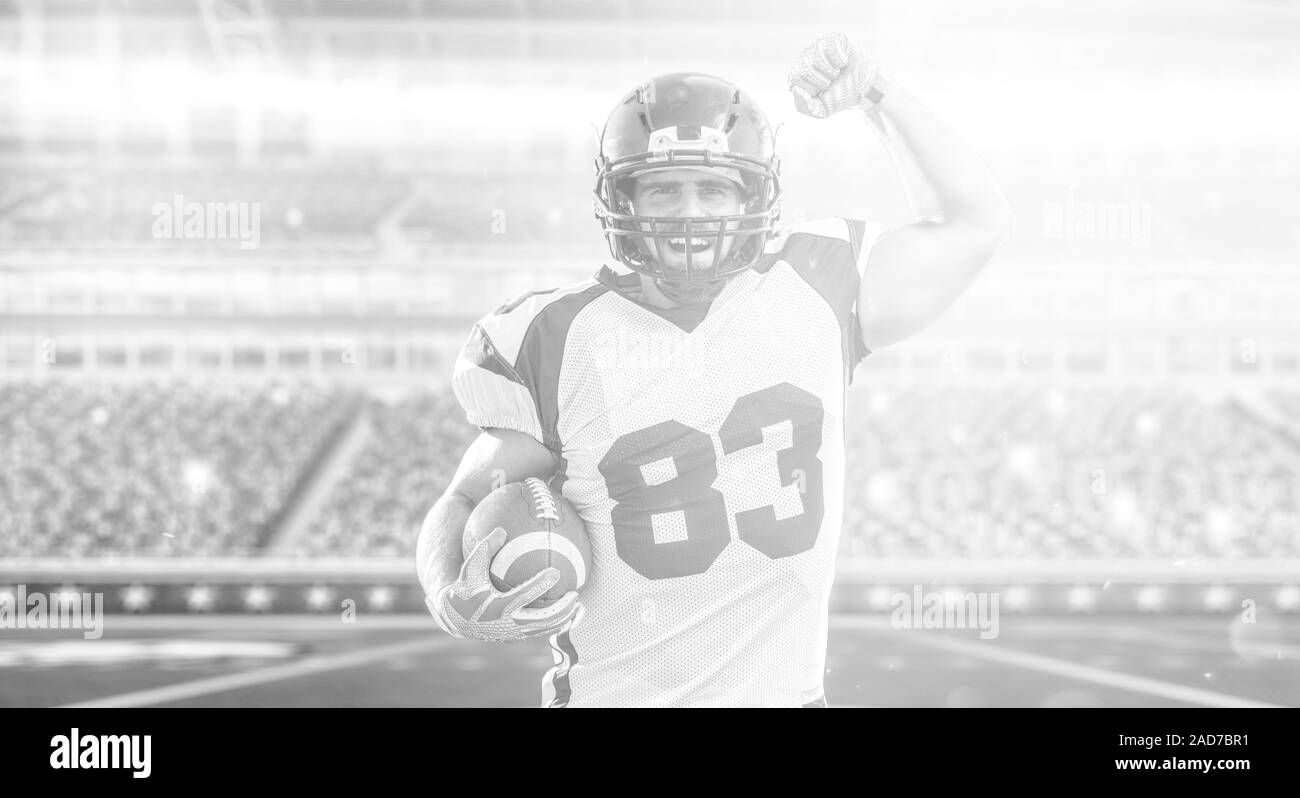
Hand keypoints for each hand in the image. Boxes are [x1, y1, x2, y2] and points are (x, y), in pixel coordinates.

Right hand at [426, 528, 581, 641]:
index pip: (523, 595)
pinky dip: (556, 624)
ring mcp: (513, 633)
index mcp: (496, 606)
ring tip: (579, 606)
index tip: (556, 573)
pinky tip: (569, 613)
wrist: (456, 619)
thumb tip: (502, 529)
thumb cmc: (465, 587)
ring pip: (544, 629)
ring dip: (563, 619)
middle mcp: (507, 623)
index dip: (540, 585)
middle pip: (541, 620)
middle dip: (560, 609)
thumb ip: (485, 548)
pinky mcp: (517, 637)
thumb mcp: (470, 567)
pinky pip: (540, 631)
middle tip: (575, 594)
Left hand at [788, 32, 883, 118]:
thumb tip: (796, 90)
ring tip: (836, 74)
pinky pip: (830, 49)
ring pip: (816, 59)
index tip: (821, 92)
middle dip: (822, 82)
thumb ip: (806, 107)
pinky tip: (842, 64)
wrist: (862, 86)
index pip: (794, 81)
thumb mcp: (821, 110)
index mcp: (796, 77)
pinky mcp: (831, 39)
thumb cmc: (838, 95)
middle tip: (830, 83)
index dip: (811, 90)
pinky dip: (839, 61)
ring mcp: (816, 48)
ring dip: (831, 72)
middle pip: (804, 70)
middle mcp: (803, 60)